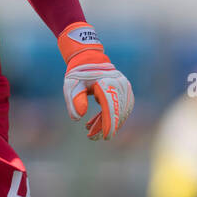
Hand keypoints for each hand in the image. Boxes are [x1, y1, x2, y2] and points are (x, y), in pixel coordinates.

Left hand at [58, 23, 133, 140]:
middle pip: (118, 112)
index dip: (109, 124)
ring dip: (109, 123)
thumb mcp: (71, 85)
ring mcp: (125, 87)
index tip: (105, 137)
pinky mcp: (125, 90)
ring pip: (121, 111)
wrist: (88, 58)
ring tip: (91, 131)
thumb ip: (74, 100)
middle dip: (107, 127)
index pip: (111, 107)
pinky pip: (122, 107)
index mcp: (107, 83)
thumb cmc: (78, 73)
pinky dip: (112, 117)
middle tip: (92, 138)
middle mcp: (120, 85)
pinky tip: (98, 123)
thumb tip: (78, 117)